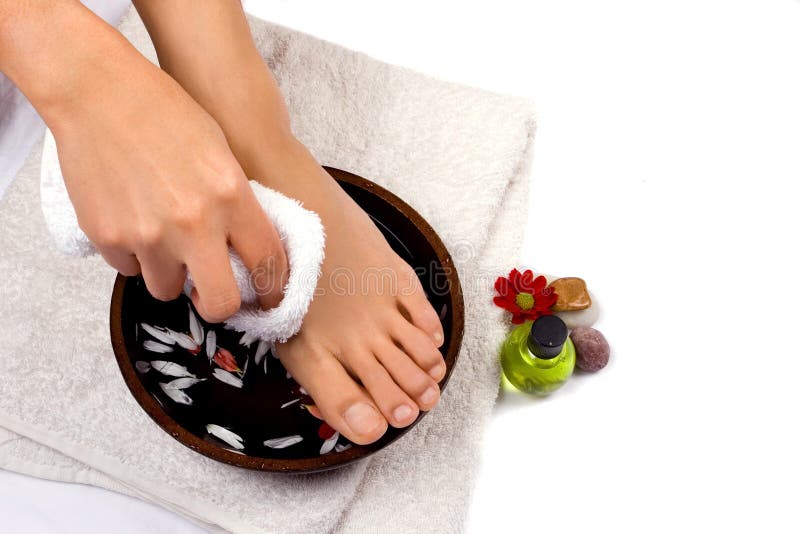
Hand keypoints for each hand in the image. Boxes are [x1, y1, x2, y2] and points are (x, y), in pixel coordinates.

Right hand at [0, 1, 287, 321]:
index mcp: (231, 196)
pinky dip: (133, 256)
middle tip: (212, 292)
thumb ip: (236, 204)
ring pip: (167, 290)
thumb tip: (244, 249)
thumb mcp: (221, 152)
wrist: (97, 91)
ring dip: (170, 275)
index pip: (267, 264)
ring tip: (164, 242)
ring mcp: (148, 234)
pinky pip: (128, 269)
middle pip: (221, 302)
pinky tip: (132, 222)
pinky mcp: (108, 236)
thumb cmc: (164, 112)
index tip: (267, 295)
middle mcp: (193, 223)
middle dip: (220, 304)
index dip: (271, 289)